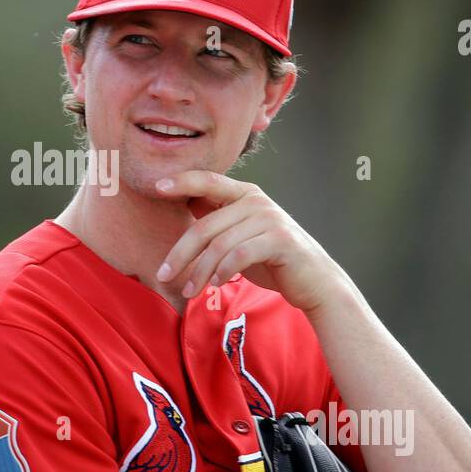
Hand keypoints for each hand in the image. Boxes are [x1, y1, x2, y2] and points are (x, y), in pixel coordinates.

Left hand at [154, 170, 350, 313]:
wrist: (314, 281)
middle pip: (206, 226)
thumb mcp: (239, 235)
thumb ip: (218, 217)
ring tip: (189, 291)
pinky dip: (223, 272)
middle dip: (180, 253)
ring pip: (219, 245)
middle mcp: (257, 201)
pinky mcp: (280, 240)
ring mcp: (270, 219)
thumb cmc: (271, 259)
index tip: (157, 187)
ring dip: (199, 272)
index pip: (209, 180)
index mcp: (245, 194)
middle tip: (162, 275)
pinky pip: (239, 256)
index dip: (182, 181)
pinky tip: (216, 284)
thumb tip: (186, 199)